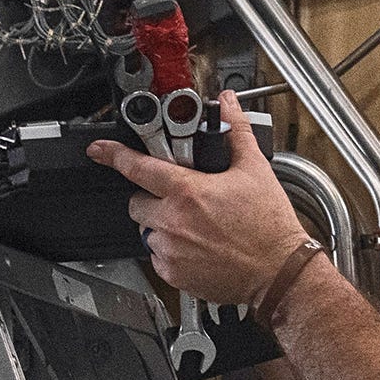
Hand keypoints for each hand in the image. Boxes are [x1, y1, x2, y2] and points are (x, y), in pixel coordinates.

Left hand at [88, 90, 307, 307]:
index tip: (100, 152)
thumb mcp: (255, 170)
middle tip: (180, 200)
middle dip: (152, 198)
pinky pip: (156, 258)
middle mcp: (173, 222)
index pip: (138, 168)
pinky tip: (195, 246)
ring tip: (193, 226)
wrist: (280, 273)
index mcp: (188, 192)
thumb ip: (236, 132)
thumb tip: (229, 105)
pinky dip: (169, 252)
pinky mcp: (174, 274)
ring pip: (147, 232)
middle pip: (137, 203)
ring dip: (161, 226)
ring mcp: (171, 250)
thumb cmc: (269, 226)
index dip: (114, 156)